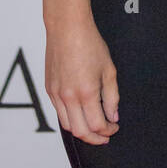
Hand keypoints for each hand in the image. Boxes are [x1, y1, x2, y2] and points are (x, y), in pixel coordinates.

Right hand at [45, 16, 119, 144]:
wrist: (68, 29)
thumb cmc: (90, 44)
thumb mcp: (109, 70)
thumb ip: (112, 97)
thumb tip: (113, 116)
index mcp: (86, 92)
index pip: (97, 124)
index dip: (108, 130)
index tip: (115, 127)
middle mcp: (68, 97)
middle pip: (80, 131)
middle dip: (95, 138)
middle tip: (106, 135)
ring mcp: (56, 94)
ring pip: (67, 125)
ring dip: (82, 131)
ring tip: (94, 128)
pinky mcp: (49, 90)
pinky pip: (59, 112)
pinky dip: (71, 119)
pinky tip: (81, 114)